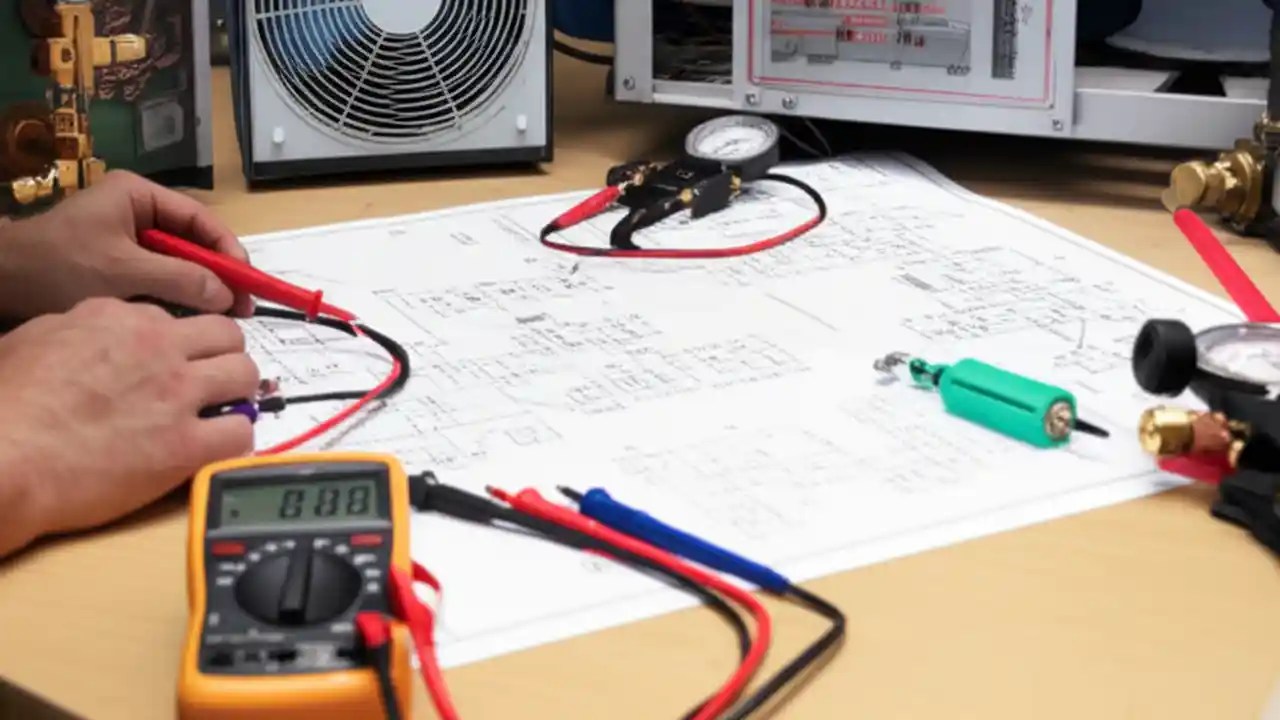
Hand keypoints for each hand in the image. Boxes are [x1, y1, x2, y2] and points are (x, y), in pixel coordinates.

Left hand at [0, 170, 253, 319]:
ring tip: (220, 318)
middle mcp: (136, 212)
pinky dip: (172, 297)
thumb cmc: (57, 267)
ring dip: (196, 290)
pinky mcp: (115, 264)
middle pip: (192, 242)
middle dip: (217, 275)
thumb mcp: (124, 272)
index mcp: (138, 196)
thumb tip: (228, 296)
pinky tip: (186, 320)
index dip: (229, 251)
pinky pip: (156, 278)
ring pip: (176, 264)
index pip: (201, 220)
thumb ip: (181, 280)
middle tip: (241, 309)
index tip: (248, 283)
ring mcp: (125, 238)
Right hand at [0, 298, 258, 556]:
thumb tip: (92, 339)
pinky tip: (214, 447)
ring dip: (239, 393)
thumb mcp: (33, 340)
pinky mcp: (186, 445)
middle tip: (213, 381)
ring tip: (221, 411)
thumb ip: (77, 331)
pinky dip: (235, 439)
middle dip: (223, 357)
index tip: (174, 361)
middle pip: (226, 336)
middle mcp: (157, 346)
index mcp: (119, 317)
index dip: (179, 343)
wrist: (2, 456)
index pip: (177, 318)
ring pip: (245, 375)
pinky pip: (242, 432)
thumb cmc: (5, 405)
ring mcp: (177, 394)